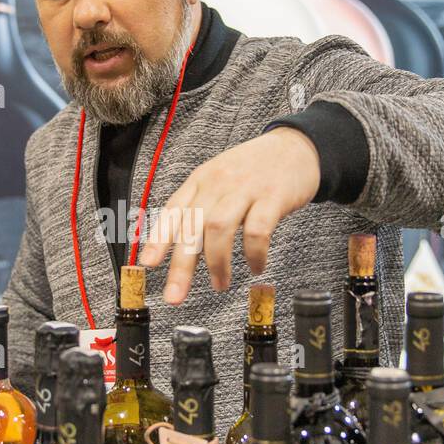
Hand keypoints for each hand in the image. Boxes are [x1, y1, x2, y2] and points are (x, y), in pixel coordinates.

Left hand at [139, 127, 319, 304]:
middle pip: (192, 226)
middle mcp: (218, 183)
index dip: (158, 238)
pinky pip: (257, 231)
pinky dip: (254, 254)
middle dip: (182, 265)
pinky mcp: (273, 197)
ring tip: (219, 285)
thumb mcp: (220, 180)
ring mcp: (245, 188)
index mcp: (201, 180)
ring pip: (218, 228)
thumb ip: (201, 208)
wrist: (296, 147)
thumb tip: (182, 248)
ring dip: (216, 263)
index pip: (173, 211)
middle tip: (175, 296)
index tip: (147, 264)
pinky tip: (256, 267)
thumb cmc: (255, 170)